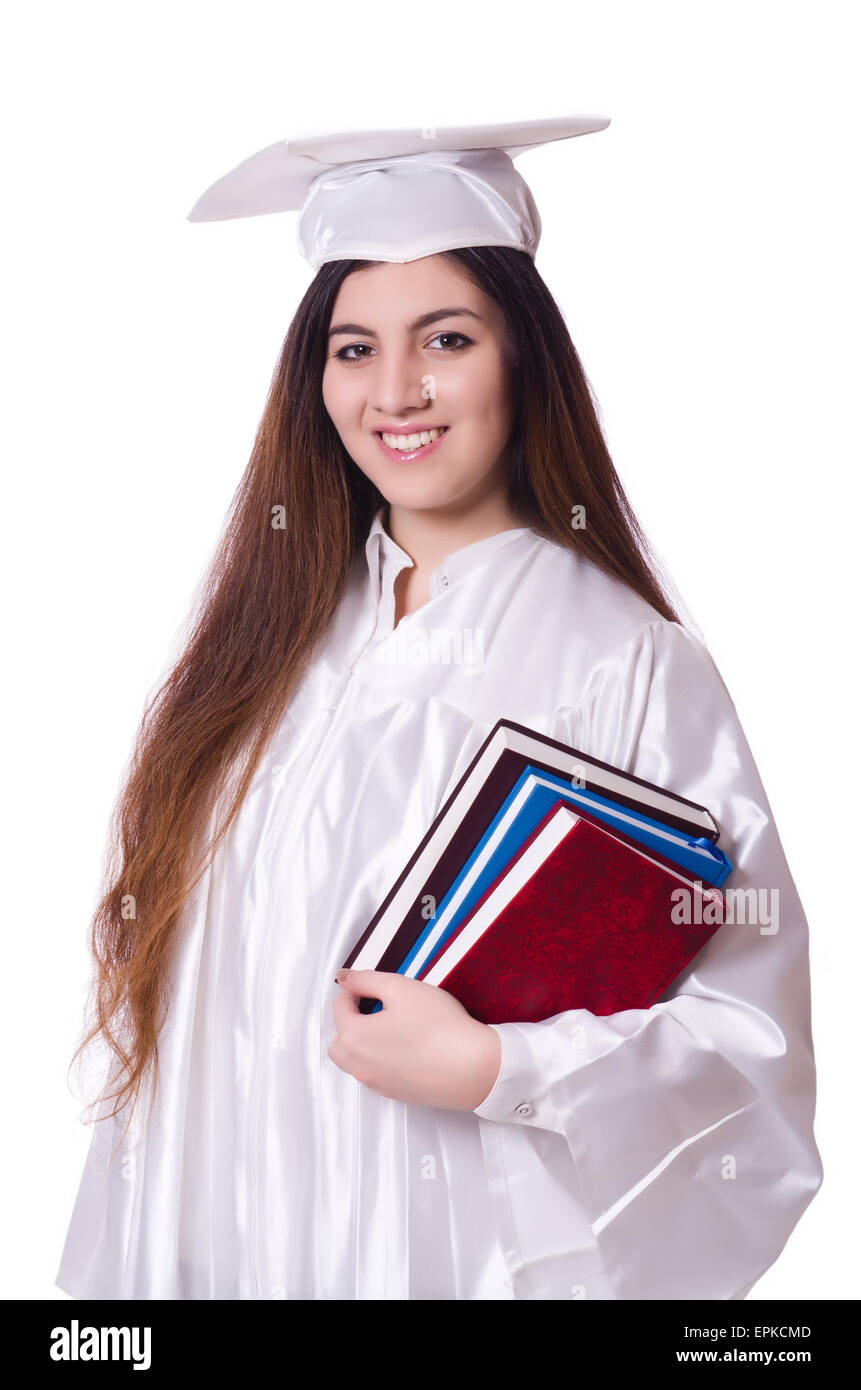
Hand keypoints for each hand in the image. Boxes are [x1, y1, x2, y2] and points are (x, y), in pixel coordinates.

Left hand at [328, 968, 501, 1110]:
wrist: (473, 1068)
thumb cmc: (440, 1028)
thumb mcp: (400, 987)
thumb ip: (367, 980)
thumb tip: (347, 980)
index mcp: (355, 1037)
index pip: (339, 1008)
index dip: (352, 990)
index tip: (365, 984)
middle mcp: (360, 1065)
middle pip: (339, 1041)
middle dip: (350, 1020)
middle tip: (373, 1005)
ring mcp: (378, 1083)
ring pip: (354, 1061)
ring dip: (361, 1042)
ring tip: (388, 1026)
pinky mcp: (397, 1093)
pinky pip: (375, 1074)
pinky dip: (380, 1059)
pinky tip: (405, 1045)